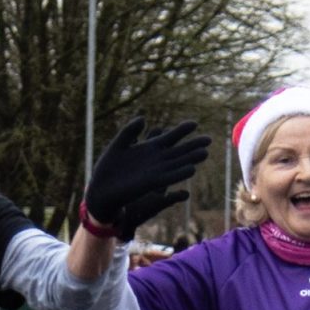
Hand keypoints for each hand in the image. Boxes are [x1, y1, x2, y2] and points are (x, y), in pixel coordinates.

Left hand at [85, 117, 209, 241]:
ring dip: (190, 159)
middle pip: (178, 151)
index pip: (169, 137)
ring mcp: (154, 172)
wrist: (101, 190)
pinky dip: (180, 173)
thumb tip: (143, 118)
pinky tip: (191, 169)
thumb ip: (129, 131)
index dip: (181, 130)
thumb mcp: (118, 145)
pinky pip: (169, 177)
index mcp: (148, 148)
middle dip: (193, 145)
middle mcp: (155, 160)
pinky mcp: (151, 183)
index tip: (194, 123)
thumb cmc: (108, 169)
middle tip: (209, 139)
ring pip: (177, 164)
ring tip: (205, 153)